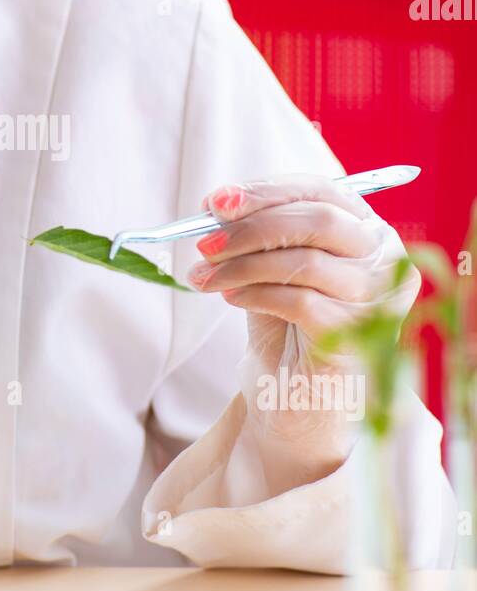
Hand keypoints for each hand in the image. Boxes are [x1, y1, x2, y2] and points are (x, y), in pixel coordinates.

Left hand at [185, 174, 419, 478]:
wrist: (293, 399)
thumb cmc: (286, 327)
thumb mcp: (273, 267)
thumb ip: (260, 233)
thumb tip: (217, 205)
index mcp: (370, 232)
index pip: (323, 191)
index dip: (266, 191)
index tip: (215, 201)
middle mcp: (387, 261)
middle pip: (319, 221)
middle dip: (251, 227)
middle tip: (204, 241)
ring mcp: (378, 300)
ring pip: (304, 261)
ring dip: (242, 264)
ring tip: (205, 276)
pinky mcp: (357, 336)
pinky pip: (298, 301)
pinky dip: (254, 294)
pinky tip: (229, 298)